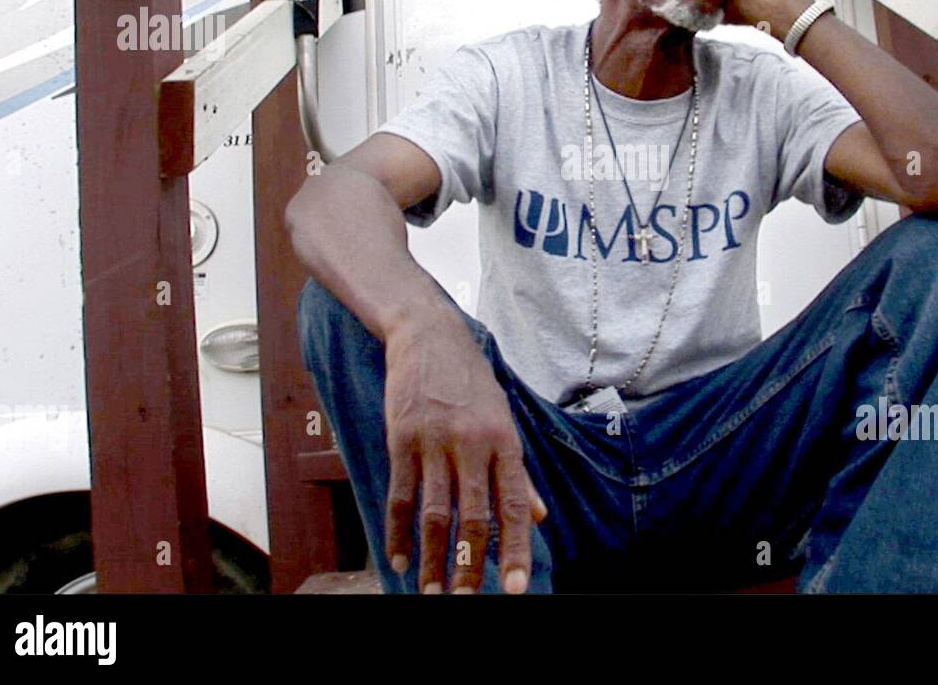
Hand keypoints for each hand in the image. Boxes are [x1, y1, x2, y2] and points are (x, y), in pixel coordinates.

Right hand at [383, 307, 547, 593]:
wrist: (429, 336)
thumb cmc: (471, 382)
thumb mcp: (504, 419)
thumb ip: (518, 472)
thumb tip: (540, 517)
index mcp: (505, 441)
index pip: (514, 505)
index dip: (515, 549)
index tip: (513, 588)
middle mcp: (472, 443)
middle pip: (473, 516)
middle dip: (469, 565)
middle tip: (466, 601)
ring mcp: (434, 442)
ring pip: (435, 513)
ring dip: (433, 557)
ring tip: (431, 592)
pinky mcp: (401, 439)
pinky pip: (400, 495)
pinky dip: (397, 531)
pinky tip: (398, 558)